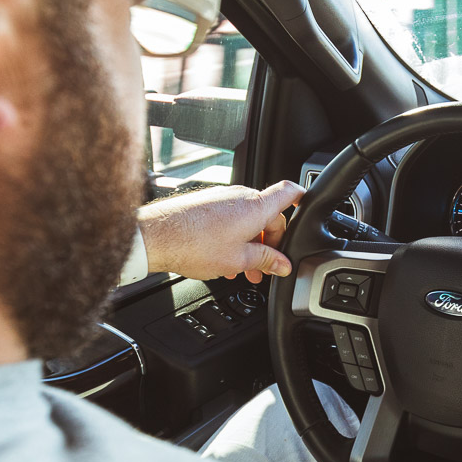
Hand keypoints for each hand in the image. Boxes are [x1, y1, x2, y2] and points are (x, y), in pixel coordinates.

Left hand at [136, 181, 303, 282]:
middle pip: (268, 215)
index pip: (290, 192)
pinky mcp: (206, 203)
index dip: (302, 199)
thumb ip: (266, 261)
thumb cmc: (193, 244)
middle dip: (270, 242)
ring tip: (241, 269)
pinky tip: (222, 259)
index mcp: (256, 207)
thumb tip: (283, 265)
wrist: (156, 236)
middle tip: (265, 267)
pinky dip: (233, 236)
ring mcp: (222, 198)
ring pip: (247, 219)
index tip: (306, 212)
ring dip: (250, 243)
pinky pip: (229, 218)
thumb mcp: (239, 260)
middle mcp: (241, 196)